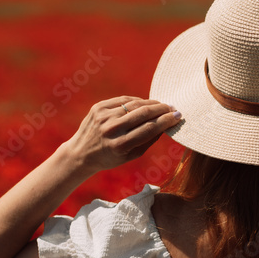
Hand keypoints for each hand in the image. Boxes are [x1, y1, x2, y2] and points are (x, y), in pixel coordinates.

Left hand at [61, 96, 181, 173]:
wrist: (80, 153)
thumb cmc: (110, 157)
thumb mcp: (131, 156)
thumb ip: (148, 140)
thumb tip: (166, 124)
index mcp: (120, 145)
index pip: (149, 129)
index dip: (166, 121)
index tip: (178, 116)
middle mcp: (111, 129)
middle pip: (143, 113)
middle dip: (162, 109)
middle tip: (173, 108)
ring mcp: (103, 116)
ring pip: (134, 104)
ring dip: (151, 103)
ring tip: (161, 105)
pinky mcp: (98, 107)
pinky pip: (123, 100)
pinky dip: (136, 101)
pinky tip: (144, 104)